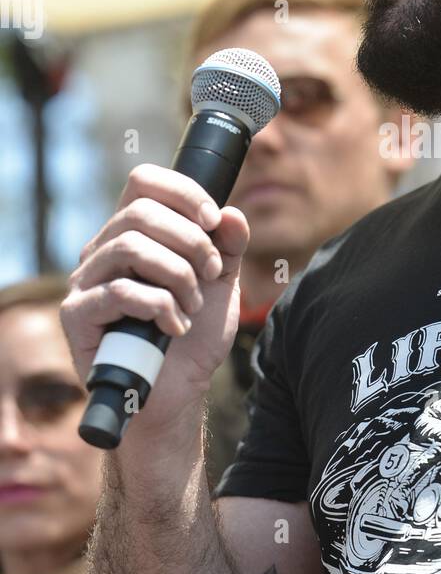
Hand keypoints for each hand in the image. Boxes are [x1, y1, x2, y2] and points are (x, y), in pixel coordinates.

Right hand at [61, 164, 249, 431]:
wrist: (178, 391)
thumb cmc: (193, 334)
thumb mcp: (222, 283)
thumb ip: (229, 246)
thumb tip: (231, 215)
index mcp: (133, 233)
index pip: (143, 182)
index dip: (182, 192)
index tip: (213, 221)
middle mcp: (103, 250)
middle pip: (139, 212)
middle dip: (190, 242)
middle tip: (211, 275)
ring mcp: (85, 281)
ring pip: (130, 247)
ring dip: (177, 275)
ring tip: (192, 304)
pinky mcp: (77, 315)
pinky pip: (119, 291)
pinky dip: (159, 305)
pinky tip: (175, 326)